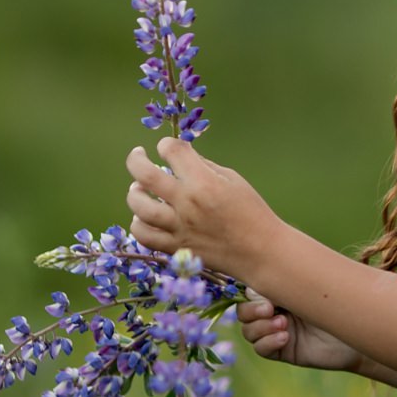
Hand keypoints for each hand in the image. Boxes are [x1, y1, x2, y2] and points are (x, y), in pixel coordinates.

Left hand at [124, 136, 284, 280]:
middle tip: (138, 155)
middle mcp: (188, 204)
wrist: (261, 251)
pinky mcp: (177, 248)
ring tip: (139, 189)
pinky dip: (139, 224)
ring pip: (138, 207)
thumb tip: (179, 156)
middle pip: (145, 175)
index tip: (168, 148)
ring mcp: (180, 228)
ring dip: (134, 193)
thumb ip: (203, 167)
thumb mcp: (232, 179)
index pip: (172, 151)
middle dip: (136, 159)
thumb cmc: (251, 211)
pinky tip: (144, 216)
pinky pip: (144, 236)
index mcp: (205, 183)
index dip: (167, 145)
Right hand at [237, 288, 360, 372]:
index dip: (249, 294)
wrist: (358, 332)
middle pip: (243, 312)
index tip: (265, 294)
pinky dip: (267, 343)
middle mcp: (274, 310)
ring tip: (284, 325)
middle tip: (271, 309)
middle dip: (252, 311)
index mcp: (278, 290)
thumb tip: (265, 265)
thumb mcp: (313, 288)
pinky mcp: (283, 351)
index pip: (249, 291)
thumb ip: (290, 279)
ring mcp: (276, 331)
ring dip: (261, 328)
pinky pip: (261, 349)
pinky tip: (285, 338)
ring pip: (249, 331)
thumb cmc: (341, 303)